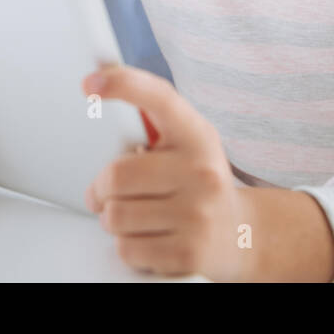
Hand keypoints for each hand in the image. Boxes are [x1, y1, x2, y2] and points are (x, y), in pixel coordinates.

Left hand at [82, 65, 246, 279]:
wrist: (242, 234)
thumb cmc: (199, 182)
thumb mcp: (187, 143)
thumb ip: (149, 119)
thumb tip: (98, 81)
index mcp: (198, 135)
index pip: (159, 98)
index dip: (123, 84)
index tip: (90, 81)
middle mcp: (202, 172)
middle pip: (116, 175)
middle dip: (100, 189)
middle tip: (107, 193)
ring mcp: (198, 215)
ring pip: (115, 216)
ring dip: (112, 219)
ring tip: (134, 216)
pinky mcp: (189, 253)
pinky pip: (127, 248)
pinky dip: (128, 245)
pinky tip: (149, 237)